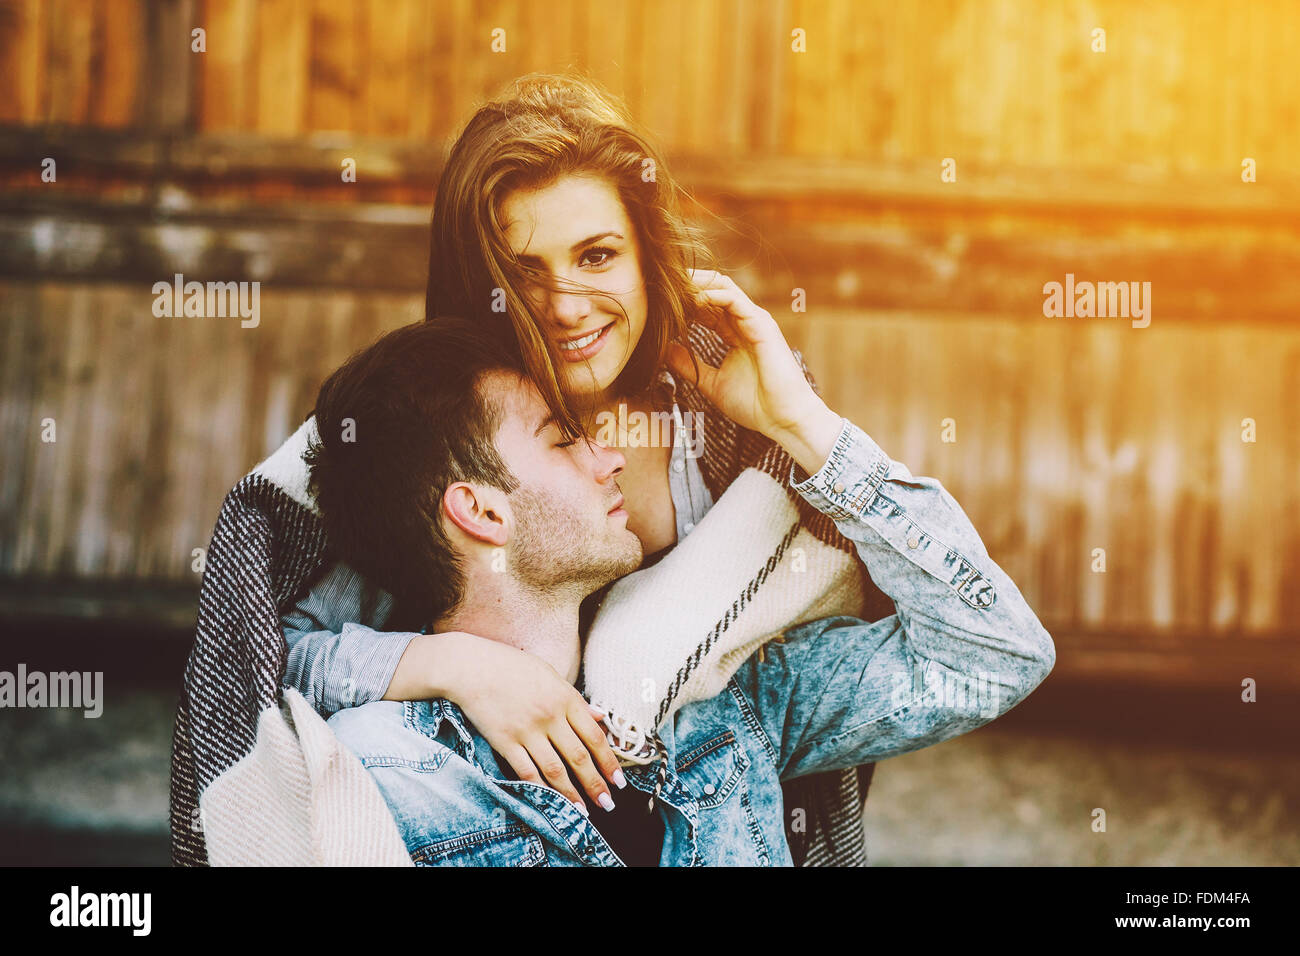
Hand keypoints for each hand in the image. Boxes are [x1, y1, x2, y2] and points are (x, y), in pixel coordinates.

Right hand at [394, 632, 624, 811]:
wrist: (471, 667)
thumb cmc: (511, 667)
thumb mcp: (549, 674)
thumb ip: (575, 699)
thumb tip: (601, 716)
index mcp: (565, 698)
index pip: (594, 736)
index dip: (609, 761)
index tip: (619, 779)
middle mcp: (550, 716)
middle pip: (579, 757)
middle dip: (596, 784)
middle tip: (608, 803)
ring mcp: (527, 731)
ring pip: (555, 770)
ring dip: (572, 794)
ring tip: (583, 811)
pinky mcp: (505, 742)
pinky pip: (527, 771)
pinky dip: (540, 790)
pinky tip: (550, 802)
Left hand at [667, 270, 842, 474]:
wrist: (783, 420)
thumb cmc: (755, 405)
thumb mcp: (711, 383)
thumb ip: (689, 365)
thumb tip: (664, 350)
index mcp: (736, 332)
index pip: (707, 305)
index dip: (683, 301)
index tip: (657, 303)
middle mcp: (746, 321)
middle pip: (713, 289)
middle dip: (686, 285)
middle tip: (658, 288)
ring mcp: (755, 320)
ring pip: (722, 287)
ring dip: (695, 284)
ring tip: (671, 287)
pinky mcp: (761, 325)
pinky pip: (733, 299)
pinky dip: (710, 295)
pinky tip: (690, 300)